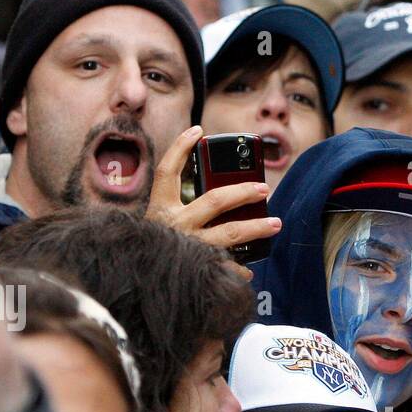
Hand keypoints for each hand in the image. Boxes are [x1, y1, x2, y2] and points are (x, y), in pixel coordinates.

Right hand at [147, 126, 280, 262]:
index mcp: (161, 208)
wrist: (136, 282)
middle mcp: (175, 226)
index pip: (167, 171)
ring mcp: (187, 247)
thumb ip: (182, 208)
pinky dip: (239, 269)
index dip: (180, 148)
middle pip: (214, 200)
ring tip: (275, 223)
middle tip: (264, 187)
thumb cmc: (153, 250)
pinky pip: (225, 266)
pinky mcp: (196, 268)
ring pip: (229, 233)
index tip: (197, 130)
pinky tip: (249, 271)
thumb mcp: (159, 224)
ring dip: (255, 227)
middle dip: (242, 191)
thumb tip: (219, 193)